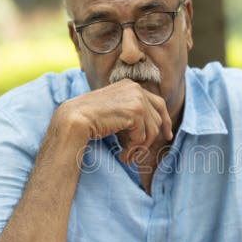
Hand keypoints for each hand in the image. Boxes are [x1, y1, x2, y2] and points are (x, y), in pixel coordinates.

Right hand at [54, 79, 173, 164]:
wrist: (74, 118)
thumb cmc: (89, 119)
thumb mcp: (114, 111)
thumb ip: (131, 113)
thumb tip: (154, 129)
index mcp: (130, 86)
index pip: (158, 103)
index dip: (165, 121)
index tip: (167, 136)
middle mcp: (136, 88)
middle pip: (157, 119)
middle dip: (149, 140)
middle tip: (137, 155)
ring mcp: (137, 98)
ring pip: (152, 130)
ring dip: (140, 148)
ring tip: (126, 156)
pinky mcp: (135, 110)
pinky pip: (143, 136)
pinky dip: (133, 149)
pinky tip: (122, 154)